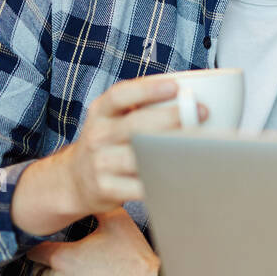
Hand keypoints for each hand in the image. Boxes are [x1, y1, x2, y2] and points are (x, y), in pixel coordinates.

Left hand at [28, 208, 159, 275]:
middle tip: (69, 262)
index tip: (49, 245)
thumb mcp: (118, 225)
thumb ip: (99, 208)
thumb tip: (93, 197)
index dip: (41, 246)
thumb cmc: (135, 263)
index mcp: (63, 259)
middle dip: (50, 267)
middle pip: (38, 274)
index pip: (33, 251)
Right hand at [60, 75, 206, 214]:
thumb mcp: (111, 120)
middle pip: (135, 125)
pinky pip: (138, 186)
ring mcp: (100, 163)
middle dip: (171, 117)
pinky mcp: (106, 189)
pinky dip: (161, 182)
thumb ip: (140, 109)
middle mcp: (98, 136)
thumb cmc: (107, 145)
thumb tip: (190, 98)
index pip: (119, 96)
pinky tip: (182, 176)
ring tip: (197, 145)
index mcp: (100, 113)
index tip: (174, 86)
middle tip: (201, 113)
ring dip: (170, 150)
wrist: (74, 180)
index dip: (147, 89)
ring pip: (137, 157)